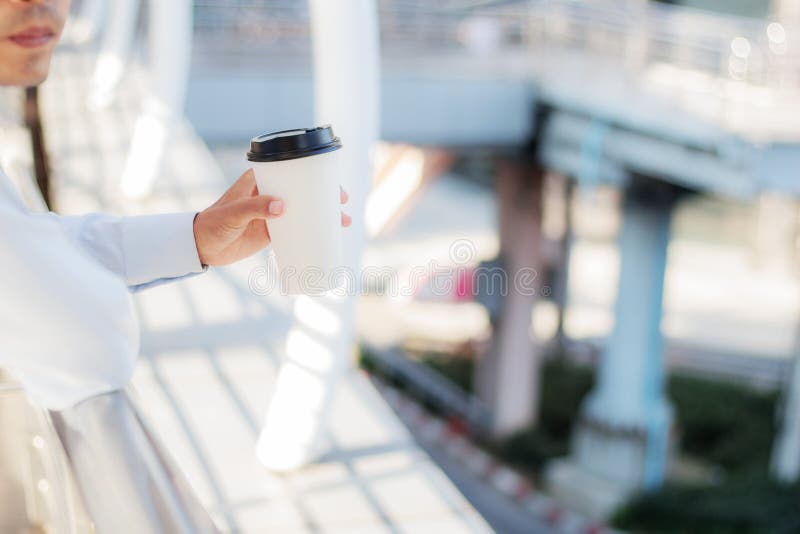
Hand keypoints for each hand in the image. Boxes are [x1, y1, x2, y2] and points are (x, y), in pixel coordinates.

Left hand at [193, 169, 350, 266]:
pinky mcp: (270, 232)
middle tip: (342, 202)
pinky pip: (295, 230)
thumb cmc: (212, 223)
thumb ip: (256, 208)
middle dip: (324, 196)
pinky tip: (325, 236)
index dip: (313, 176)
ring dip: (322, 215)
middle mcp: (268, 194)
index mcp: (260, 180)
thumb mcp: (234, 213)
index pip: (291, 172)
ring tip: (342, 222)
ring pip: (302, 211)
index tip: (330, 184)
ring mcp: (271, 213)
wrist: (200, 246)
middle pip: (303, 191)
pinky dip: (310, 232)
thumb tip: (283, 207)